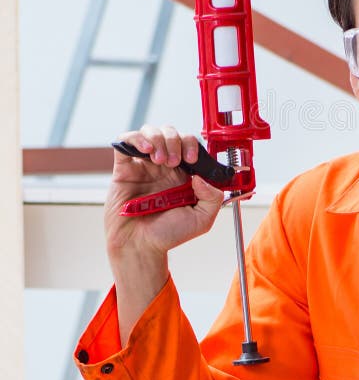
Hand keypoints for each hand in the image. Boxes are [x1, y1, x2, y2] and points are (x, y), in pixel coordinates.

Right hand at [105, 125, 225, 344]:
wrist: (141, 247)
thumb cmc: (169, 235)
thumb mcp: (203, 219)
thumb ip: (213, 197)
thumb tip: (201, 175)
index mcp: (184, 173)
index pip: (190, 144)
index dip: (192, 144)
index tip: (192, 159)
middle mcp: (164, 166)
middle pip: (171, 133)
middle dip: (175, 140)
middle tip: (174, 161)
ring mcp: (144, 166)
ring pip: (150, 132)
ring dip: (158, 139)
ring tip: (159, 159)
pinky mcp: (124, 169)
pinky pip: (125, 142)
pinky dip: (135, 138)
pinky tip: (144, 149)